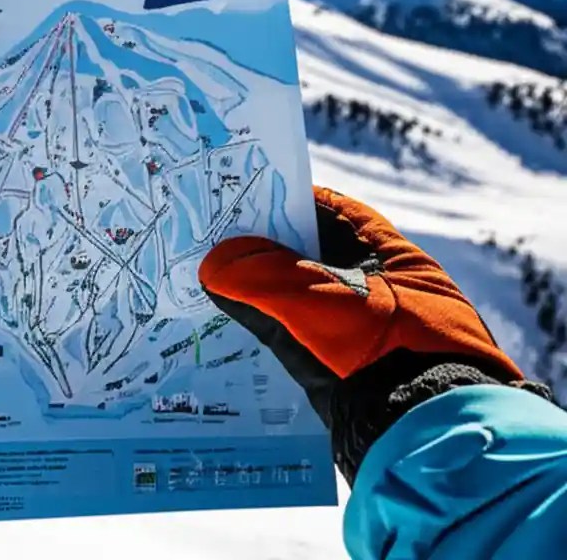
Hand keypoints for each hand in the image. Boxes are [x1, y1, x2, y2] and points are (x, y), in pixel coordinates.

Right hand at [198, 186, 548, 480]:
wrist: (422, 436)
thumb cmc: (378, 351)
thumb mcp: (313, 303)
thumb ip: (258, 276)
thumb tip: (215, 264)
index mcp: (394, 257)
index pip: (335, 212)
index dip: (290, 202)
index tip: (244, 200)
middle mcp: (386, 289)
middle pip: (318, 255)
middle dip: (271, 249)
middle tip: (219, 243)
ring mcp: (371, 330)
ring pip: (307, 298)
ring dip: (268, 292)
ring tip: (218, 282)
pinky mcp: (353, 367)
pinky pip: (306, 335)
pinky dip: (276, 327)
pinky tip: (241, 325)